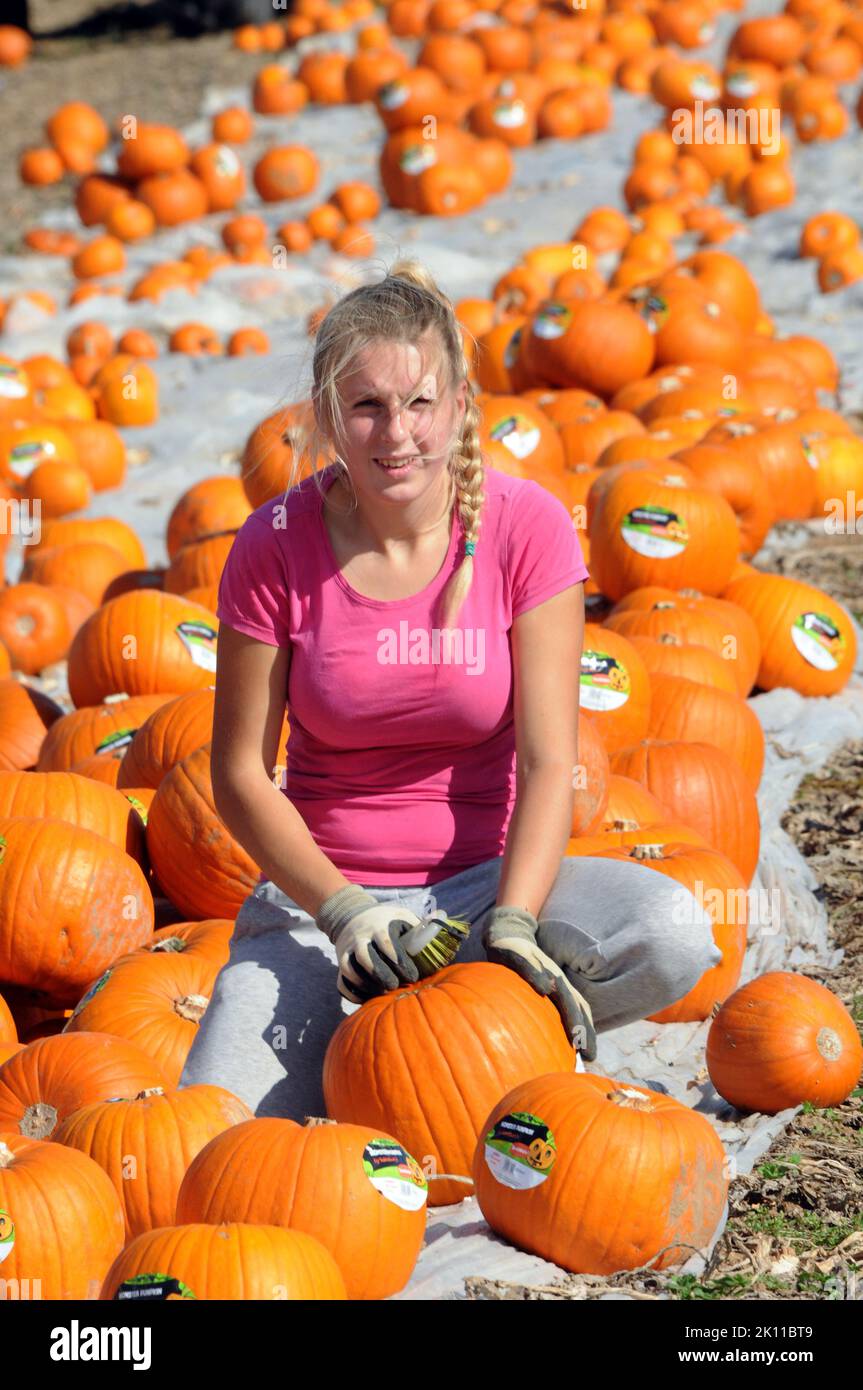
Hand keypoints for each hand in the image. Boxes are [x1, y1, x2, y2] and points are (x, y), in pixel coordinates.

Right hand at [316, 885, 422, 1003]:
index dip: (400, 961)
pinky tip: (367, 998)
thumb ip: (419, 925)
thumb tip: (441, 921)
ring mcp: (347, 950)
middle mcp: (360, 938)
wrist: (351, 915)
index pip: (387, 944)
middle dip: (381, 975)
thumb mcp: (401, 916)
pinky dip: (352, 993)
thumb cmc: (385, 920)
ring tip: (382, 992)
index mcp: (378, 927)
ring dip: (366, 983)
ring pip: (349, 969)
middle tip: (396, 986)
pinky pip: (341, 982)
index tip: (413, 976)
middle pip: (366, 957)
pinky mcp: (341, 963)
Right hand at [482, 906, 596, 1059]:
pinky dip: (538, 976)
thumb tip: (539, 1043)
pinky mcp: (520, 955)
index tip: (591, 1056)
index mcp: (559, 986)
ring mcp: (540, 966)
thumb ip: (539, 1011)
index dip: (587, 1031)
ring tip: (575, 1033)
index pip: (579, 1009)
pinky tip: (543, 988)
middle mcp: (555, 977)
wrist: (506, 932)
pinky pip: (530, 966)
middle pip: (574, 1003)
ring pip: (559, 988)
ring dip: (569, 1009)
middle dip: (582, 1029)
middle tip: (588, 1054)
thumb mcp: (533, 988)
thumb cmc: (521, 966)